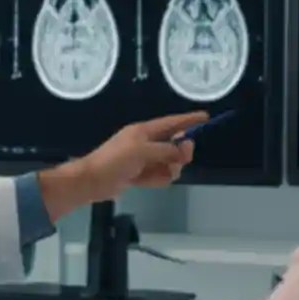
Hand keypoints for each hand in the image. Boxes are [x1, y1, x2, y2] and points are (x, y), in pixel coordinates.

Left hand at [39, 111, 206, 221]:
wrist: (92, 181)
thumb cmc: (114, 161)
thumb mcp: (142, 151)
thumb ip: (166, 150)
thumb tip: (184, 150)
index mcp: (144, 131)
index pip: (171, 122)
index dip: (188, 120)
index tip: (206, 117)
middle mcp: (145, 143)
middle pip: (174, 144)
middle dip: (180, 153)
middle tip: (182, 159)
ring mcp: (143, 159)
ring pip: (169, 163)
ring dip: (169, 170)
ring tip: (158, 174)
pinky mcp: (139, 175)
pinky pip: (159, 175)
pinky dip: (157, 179)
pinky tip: (147, 182)